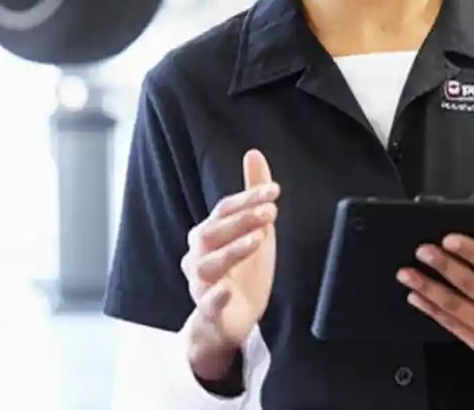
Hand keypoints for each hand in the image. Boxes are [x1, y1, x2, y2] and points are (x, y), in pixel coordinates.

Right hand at [180, 150, 279, 382]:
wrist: (229, 319)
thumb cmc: (240, 269)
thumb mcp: (253, 229)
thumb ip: (252, 194)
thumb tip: (254, 153)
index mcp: (209, 233)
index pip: (224, 209)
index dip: (248, 198)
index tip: (275, 191)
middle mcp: (198, 255)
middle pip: (213, 232)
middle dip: (241, 220)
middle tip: (270, 212)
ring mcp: (201, 283)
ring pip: (208, 265)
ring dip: (232, 250)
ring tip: (258, 240)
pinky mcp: (209, 311)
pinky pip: (207, 303)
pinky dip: (215, 297)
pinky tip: (227, 291)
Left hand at [398, 234, 473, 392]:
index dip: (469, 250)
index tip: (449, 239)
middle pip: (470, 283)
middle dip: (442, 264)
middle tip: (423, 251)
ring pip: (455, 305)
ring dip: (427, 287)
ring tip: (409, 274)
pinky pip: (453, 326)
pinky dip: (432, 311)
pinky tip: (418, 299)